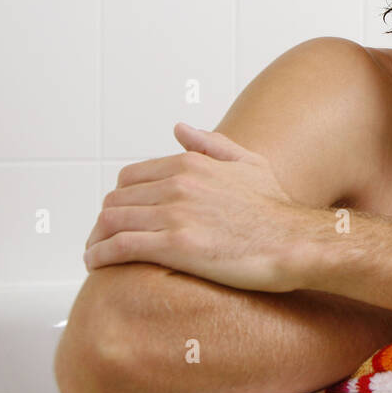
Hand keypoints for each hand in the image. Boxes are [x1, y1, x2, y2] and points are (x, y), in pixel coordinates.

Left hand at [83, 122, 310, 291]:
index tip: (121, 218)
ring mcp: (174, 214)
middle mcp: (177, 185)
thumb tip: (178, 128)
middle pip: (115, 201)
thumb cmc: (277, 209)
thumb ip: (211, 144)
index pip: (129, 179)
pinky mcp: (175, 246)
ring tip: (95, 255)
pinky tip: (96, 265)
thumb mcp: (250, 164)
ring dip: (95, 240)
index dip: (120, 201)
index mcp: (190, 164)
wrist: (296, 243)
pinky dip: (100, 255)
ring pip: (111, 223)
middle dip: (104, 222)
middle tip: (104, 241)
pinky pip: (119, 247)